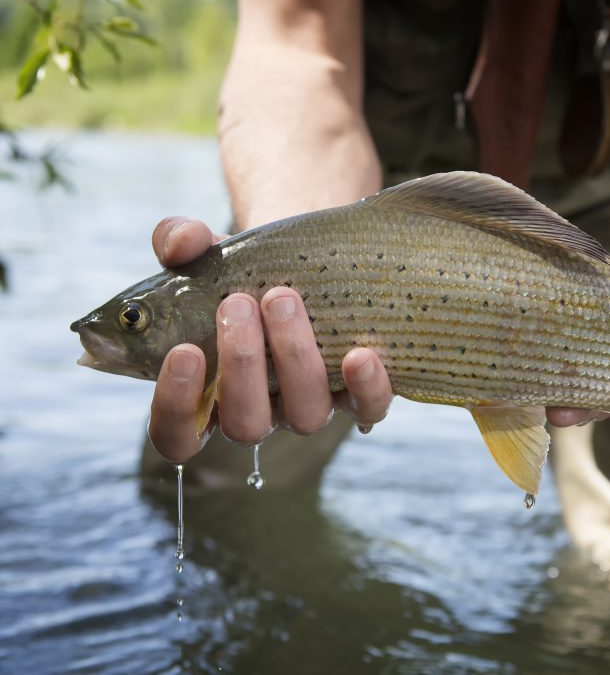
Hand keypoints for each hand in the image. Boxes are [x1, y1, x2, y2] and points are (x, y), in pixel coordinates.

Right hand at [146, 217, 393, 463]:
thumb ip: (178, 241)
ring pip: (305, 416)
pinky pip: (367, 408)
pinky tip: (360, 353)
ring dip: (294, 358)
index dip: (175, 406)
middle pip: (246, 423)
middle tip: (236, 302)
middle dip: (240, 363)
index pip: (178, 437)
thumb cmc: (243, 272)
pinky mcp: (358, 396)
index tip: (184, 350)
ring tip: (282, 299)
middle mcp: (260, 412)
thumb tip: (184, 242)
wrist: (305, 264)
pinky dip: (366, 386)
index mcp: (208, 396)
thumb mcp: (206, 252)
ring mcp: (310, 408)